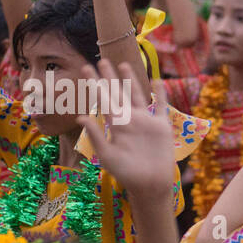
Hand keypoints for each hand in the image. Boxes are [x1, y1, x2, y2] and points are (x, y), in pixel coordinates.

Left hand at [75, 59, 174, 196]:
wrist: (150, 184)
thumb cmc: (126, 173)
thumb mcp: (107, 155)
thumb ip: (95, 136)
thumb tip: (81, 117)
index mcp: (115, 124)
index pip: (103, 99)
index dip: (95, 83)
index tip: (85, 68)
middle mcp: (130, 119)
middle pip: (118, 93)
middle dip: (110, 77)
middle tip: (101, 59)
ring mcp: (146, 121)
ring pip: (137, 95)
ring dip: (131, 80)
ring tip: (124, 64)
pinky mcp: (162, 126)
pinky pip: (162, 106)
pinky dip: (160, 94)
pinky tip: (157, 81)